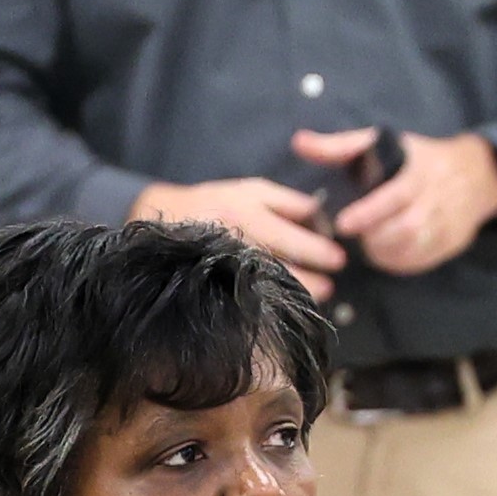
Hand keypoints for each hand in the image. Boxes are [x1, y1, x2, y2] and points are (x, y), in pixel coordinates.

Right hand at [132, 176, 348, 292]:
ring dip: (290, 293)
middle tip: (328, 288)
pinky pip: (239, 296)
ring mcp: (215, 264)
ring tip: (312, 299)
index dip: (317, 251)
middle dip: (308, 280)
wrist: (158, 216)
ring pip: (260, 285)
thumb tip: (319, 216)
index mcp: (245, 212)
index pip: (290, 236)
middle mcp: (231, 240)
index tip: (337, 261)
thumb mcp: (249, 189)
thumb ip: (286, 201)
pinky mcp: (203, 283)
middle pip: (278, 266)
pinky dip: (264, 302)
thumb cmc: (212, 201)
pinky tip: (279, 306)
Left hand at [292, 127, 496, 279]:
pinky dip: (398, 261)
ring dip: (384, 251)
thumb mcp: (384, 143)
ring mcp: (447, 223)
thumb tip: (299, 142)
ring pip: (414, 247)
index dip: (369, 212)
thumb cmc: (418, 159)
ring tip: (366, 243)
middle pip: (406, 227)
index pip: (395, 194)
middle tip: (352, 236)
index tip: (343, 223)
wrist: (478, 174)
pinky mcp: (450, 243)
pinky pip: (421, 260)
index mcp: (419, 170)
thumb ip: (340, 146)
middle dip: (374, 237)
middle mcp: (437, 198)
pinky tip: (383, 252)